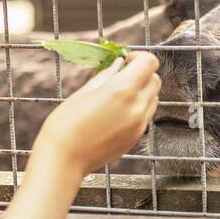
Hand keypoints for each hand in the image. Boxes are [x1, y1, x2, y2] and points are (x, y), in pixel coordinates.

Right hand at [34, 52, 159, 178]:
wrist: (64, 160)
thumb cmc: (65, 124)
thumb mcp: (84, 92)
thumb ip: (107, 76)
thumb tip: (120, 64)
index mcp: (123, 90)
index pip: (150, 63)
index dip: (139, 57)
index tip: (126, 61)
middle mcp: (137, 106)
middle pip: (155, 80)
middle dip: (142, 74)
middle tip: (122, 77)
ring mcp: (139, 124)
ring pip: (154, 98)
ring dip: (142, 92)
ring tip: (117, 96)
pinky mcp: (136, 137)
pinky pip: (146, 115)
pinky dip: (138, 108)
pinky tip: (116, 112)